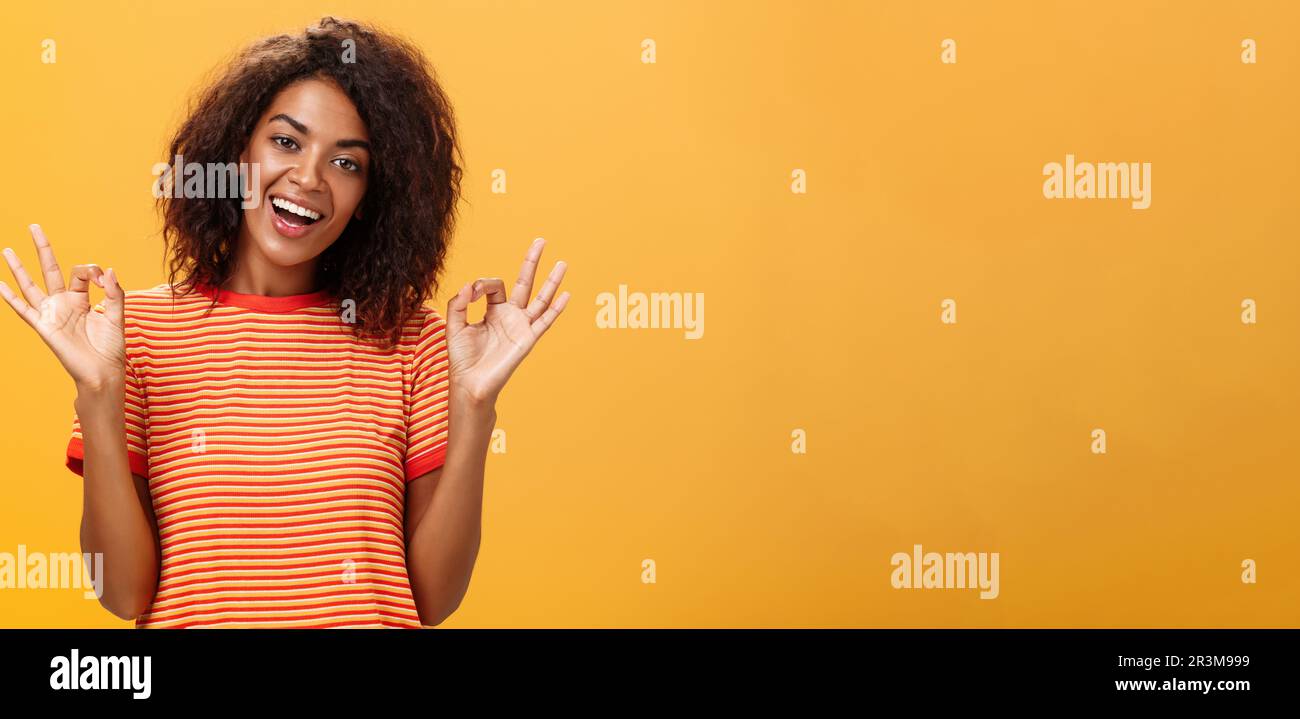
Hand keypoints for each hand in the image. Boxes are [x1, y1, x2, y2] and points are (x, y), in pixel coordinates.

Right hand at [0, 224, 125, 390]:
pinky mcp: (44, 326)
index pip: (82, 272)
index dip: (94, 272)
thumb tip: (108, 269)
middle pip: (50, 269)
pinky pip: (24, 310)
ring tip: (7, 250)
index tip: (105, 282)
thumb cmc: (110, 347)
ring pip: (31, 285)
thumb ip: (115, 293)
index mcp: (82, 299)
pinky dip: (10, 298)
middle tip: (34, 226)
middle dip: (43, 248)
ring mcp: (51, 313)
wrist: (103, 371)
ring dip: (19, 268)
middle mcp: (63, 303)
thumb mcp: (117, 316)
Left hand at [445, 238, 569, 404]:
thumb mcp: (454, 325)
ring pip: (540, 298)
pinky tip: (566, 295)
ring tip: (562, 262)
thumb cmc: (462, 358)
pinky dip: (556, 309)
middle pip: (524, 282)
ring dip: (551, 281)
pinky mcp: (527, 339)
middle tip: (541, 241)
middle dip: (532, 261)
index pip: (495, 286)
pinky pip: (544, 321)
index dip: (483, 284)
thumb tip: (470, 285)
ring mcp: (521, 326)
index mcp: (493, 311)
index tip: (472, 293)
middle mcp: (510, 316)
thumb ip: (459, 303)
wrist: (470, 383)